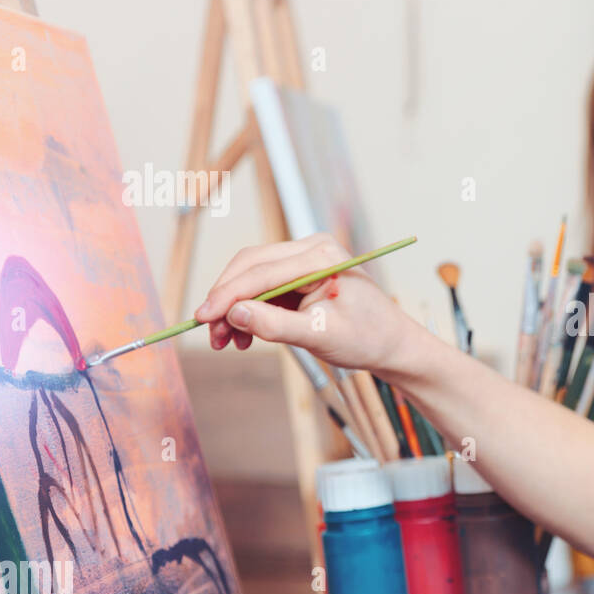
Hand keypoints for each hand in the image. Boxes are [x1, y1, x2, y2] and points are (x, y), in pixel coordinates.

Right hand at [193, 234, 411, 372]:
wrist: (392, 344)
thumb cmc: (367, 338)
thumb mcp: (320, 336)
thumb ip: (275, 325)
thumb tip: (233, 314)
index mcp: (321, 256)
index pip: (261, 271)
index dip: (227, 295)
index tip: (202, 318)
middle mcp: (312, 249)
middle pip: (250, 266)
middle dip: (226, 300)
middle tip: (210, 334)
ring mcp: (305, 260)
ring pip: (252, 277)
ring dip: (234, 307)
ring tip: (225, 342)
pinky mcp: (300, 275)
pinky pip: (263, 287)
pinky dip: (249, 310)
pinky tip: (244, 336)